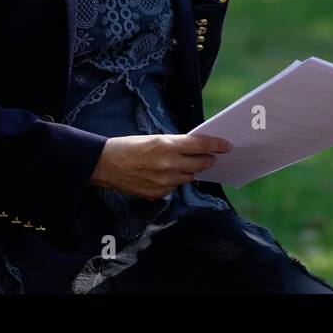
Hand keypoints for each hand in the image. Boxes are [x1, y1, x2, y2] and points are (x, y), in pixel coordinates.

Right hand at [88, 134, 233, 199]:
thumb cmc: (129, 146)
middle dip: (207, 159)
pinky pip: (175, 187)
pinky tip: (166, 174)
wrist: (105, 164)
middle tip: (212, 157)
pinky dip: (174, 181)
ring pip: (188, 177)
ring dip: (189, 170)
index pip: (201, 145)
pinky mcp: (157, 194)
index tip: (227, 146)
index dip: (216, 145)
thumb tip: (194, 149)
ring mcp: (164, 182)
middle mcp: (169, 164)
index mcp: (168, 145)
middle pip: (200, 163)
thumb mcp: (154, 138)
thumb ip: (175, 144)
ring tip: (183, 164)